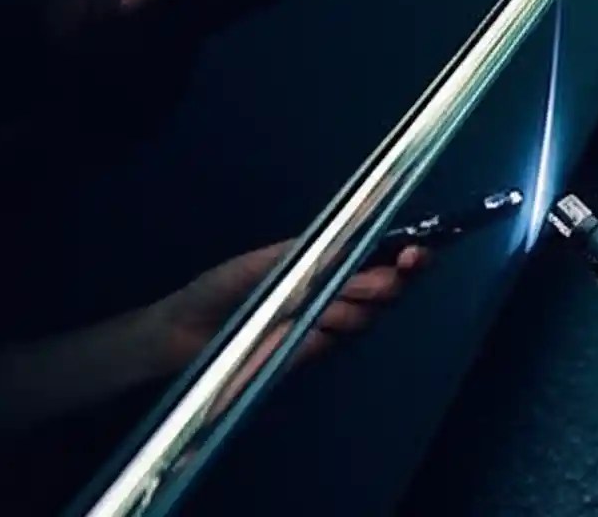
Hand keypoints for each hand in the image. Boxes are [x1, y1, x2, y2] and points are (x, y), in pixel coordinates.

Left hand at [157, 240, 428, 371]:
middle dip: (385, 283)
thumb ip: (312, 254)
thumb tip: (353, 243)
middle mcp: (336, 294)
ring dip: (347, 307)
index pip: (382, 257)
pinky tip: (308, 325)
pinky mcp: (311, 354)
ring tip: (317, 304)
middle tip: (372, 281)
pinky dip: (324, 331)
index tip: (415, 253)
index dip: (406, 254)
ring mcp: (326, 326)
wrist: (182, 333)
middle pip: (386, 291)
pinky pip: (332, 342)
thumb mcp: (265, 262)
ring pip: (364, 318)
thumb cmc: (219, 288)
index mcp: (330, 263)